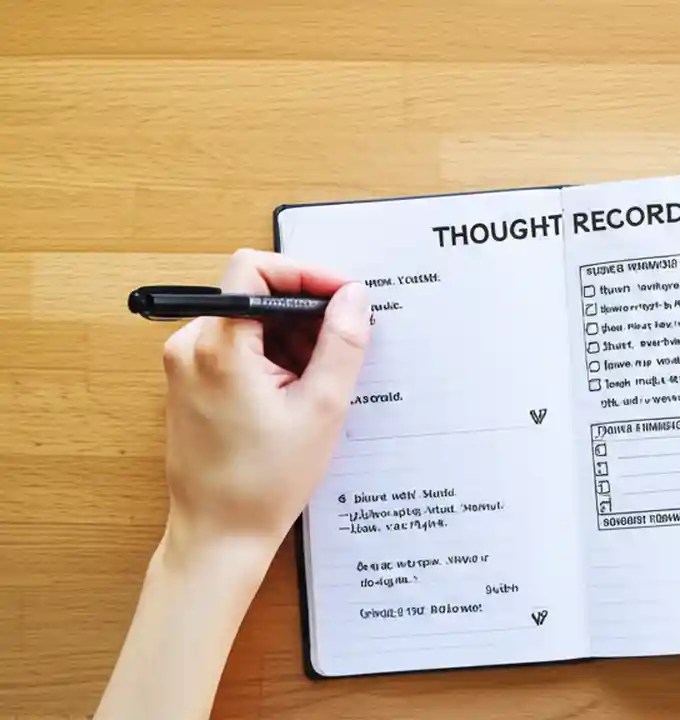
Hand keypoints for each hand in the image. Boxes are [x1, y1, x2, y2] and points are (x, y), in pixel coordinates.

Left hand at [159, 249, 370, 565]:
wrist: (219, 535)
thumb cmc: (264, 482)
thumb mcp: (322, 408)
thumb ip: (342, 343)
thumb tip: (355, 297)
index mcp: (218, 346)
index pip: (255, 269)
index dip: (305, 273)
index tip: (342, 297)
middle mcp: (190, 346)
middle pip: (255, 294)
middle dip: (305, 315)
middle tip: (341, 351)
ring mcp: (185, 365)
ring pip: (249, 321)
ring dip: (291, 340)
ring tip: (316, 387)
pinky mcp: (189, 383)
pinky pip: (237, 347)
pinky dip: (272, 358)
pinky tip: (295, 397)